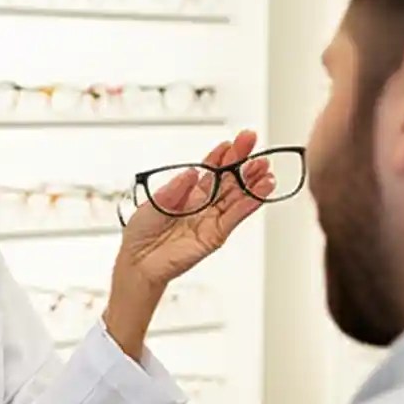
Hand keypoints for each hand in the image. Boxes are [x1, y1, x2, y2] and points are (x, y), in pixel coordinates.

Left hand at [116, 130, 272, 288]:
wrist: (137, 261)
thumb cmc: (142, 233)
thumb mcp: (155, 202)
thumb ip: (176, 188)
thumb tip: (193, 172)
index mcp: (189, 193)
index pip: (211, 170)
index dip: (222, 156)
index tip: (233, 142)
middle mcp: (203, 205)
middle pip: (228, 180)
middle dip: (242, 162)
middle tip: (253, 143)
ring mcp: (211, 220)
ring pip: (237, 197)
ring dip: (252, 182)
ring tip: (266, 167)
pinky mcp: (215, 236)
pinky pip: (235, 217)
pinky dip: (250, 203)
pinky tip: (262, 190)